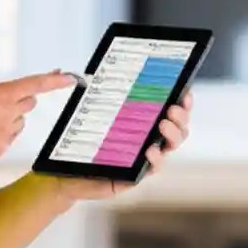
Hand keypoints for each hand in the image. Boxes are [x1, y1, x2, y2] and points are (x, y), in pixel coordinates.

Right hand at [0, 70, 75, 165]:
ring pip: (18, 123)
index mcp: (1, 95)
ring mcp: (6, 135)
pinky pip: (8, 138)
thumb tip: (3, 98)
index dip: (56, 80)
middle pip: (28, 104)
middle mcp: (8, 114)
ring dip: (8, 120)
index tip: (71, 77)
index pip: (35, 85)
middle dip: (18, 102)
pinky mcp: (0, 150)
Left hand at [54, 90, 193, 201]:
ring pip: (171, 146)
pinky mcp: (136, 174)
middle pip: (178, 127)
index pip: (170, 108)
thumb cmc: (77, 144)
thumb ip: (74, 92)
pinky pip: (154, 167)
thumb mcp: (80, 114)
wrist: (65, 175)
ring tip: (163, 125)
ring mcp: (143, 157)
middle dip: (181, 116)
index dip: (182, 100)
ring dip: (174, 135)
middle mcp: (147, 137)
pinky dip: (157, 159)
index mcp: (142, 120)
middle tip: (172, 109)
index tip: (184, 92)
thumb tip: (63, 71)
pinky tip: (150, 150)